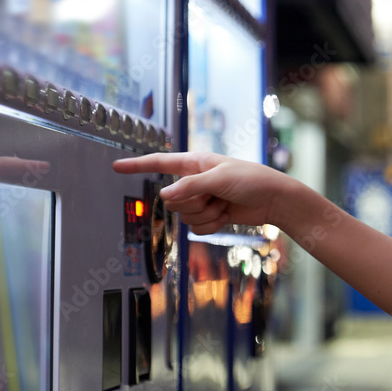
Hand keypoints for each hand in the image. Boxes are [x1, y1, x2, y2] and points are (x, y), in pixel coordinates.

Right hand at [112, 152, 299, 234]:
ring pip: (183, 216)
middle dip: (192, 203)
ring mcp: (201, 199)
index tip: (116, 166)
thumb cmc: (252, 180)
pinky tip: (226, 215)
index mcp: (195, 163)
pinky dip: (211, 225)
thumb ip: (190, 186)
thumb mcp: (220, 178)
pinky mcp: (209, 215)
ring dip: (205, 214)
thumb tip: (164, 195)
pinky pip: (196, 228)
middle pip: (171, 200)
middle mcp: (195, 181)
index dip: (137, 165)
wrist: (274, 200)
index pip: (160, 162)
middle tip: (215, 196)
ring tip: (224, 204)